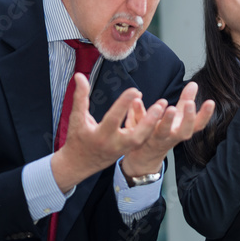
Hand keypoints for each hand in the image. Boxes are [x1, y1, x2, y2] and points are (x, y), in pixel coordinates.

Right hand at [51, 74, 164, 191]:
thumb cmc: (77, 139)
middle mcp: (113, 144)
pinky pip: (142, 140)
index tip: (135, 90)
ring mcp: (122, 149)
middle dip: (148, 121)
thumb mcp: (76, 118)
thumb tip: (80, 76)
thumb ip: (80, 97)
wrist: (78, 164)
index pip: (113, 118)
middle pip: (135, 135)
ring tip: (163, 107)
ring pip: (142, 139)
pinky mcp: (128, 150)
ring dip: (153, 124)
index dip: (124, 104)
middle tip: (160, 106)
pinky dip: (150, 128)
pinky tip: (158, 114)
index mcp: (99, 135)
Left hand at [121, 81, 215, 178]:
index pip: (198, 125)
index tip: (210, 102)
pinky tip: (137, 101)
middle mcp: (172, 136)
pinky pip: (139, 124)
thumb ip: (186, 100)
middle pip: (184, 132)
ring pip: (162, 132)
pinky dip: (137, 112)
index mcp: (182, 130)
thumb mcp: (178, 117)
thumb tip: (194, 84)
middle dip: (188, 118)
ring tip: (167, 106)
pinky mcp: (141, 136)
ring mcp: (156, 137)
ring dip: (165, 120)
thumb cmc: (165, 132)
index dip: (206, 115)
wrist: (145, 154)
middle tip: (189, 104)